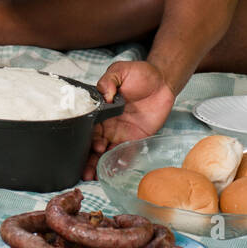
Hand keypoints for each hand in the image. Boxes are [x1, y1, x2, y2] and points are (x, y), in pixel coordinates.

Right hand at [83, 61, 175, 179]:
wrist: (162, 81)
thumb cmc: (140, 74)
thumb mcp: (121, 71)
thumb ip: (109, 80)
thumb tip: (103, 93)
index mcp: (101, 110)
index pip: (88, 127)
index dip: (85, 138)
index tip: (87, 146)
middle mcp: (109, 124)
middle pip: (94, 144)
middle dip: (88, 158)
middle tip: (84, 171)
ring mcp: (122, 133)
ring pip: (107, 152)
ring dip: (99, 164)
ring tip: (92, 176)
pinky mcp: (137, 139)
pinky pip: (127, 153)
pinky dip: (120, 163)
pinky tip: (113, 172)